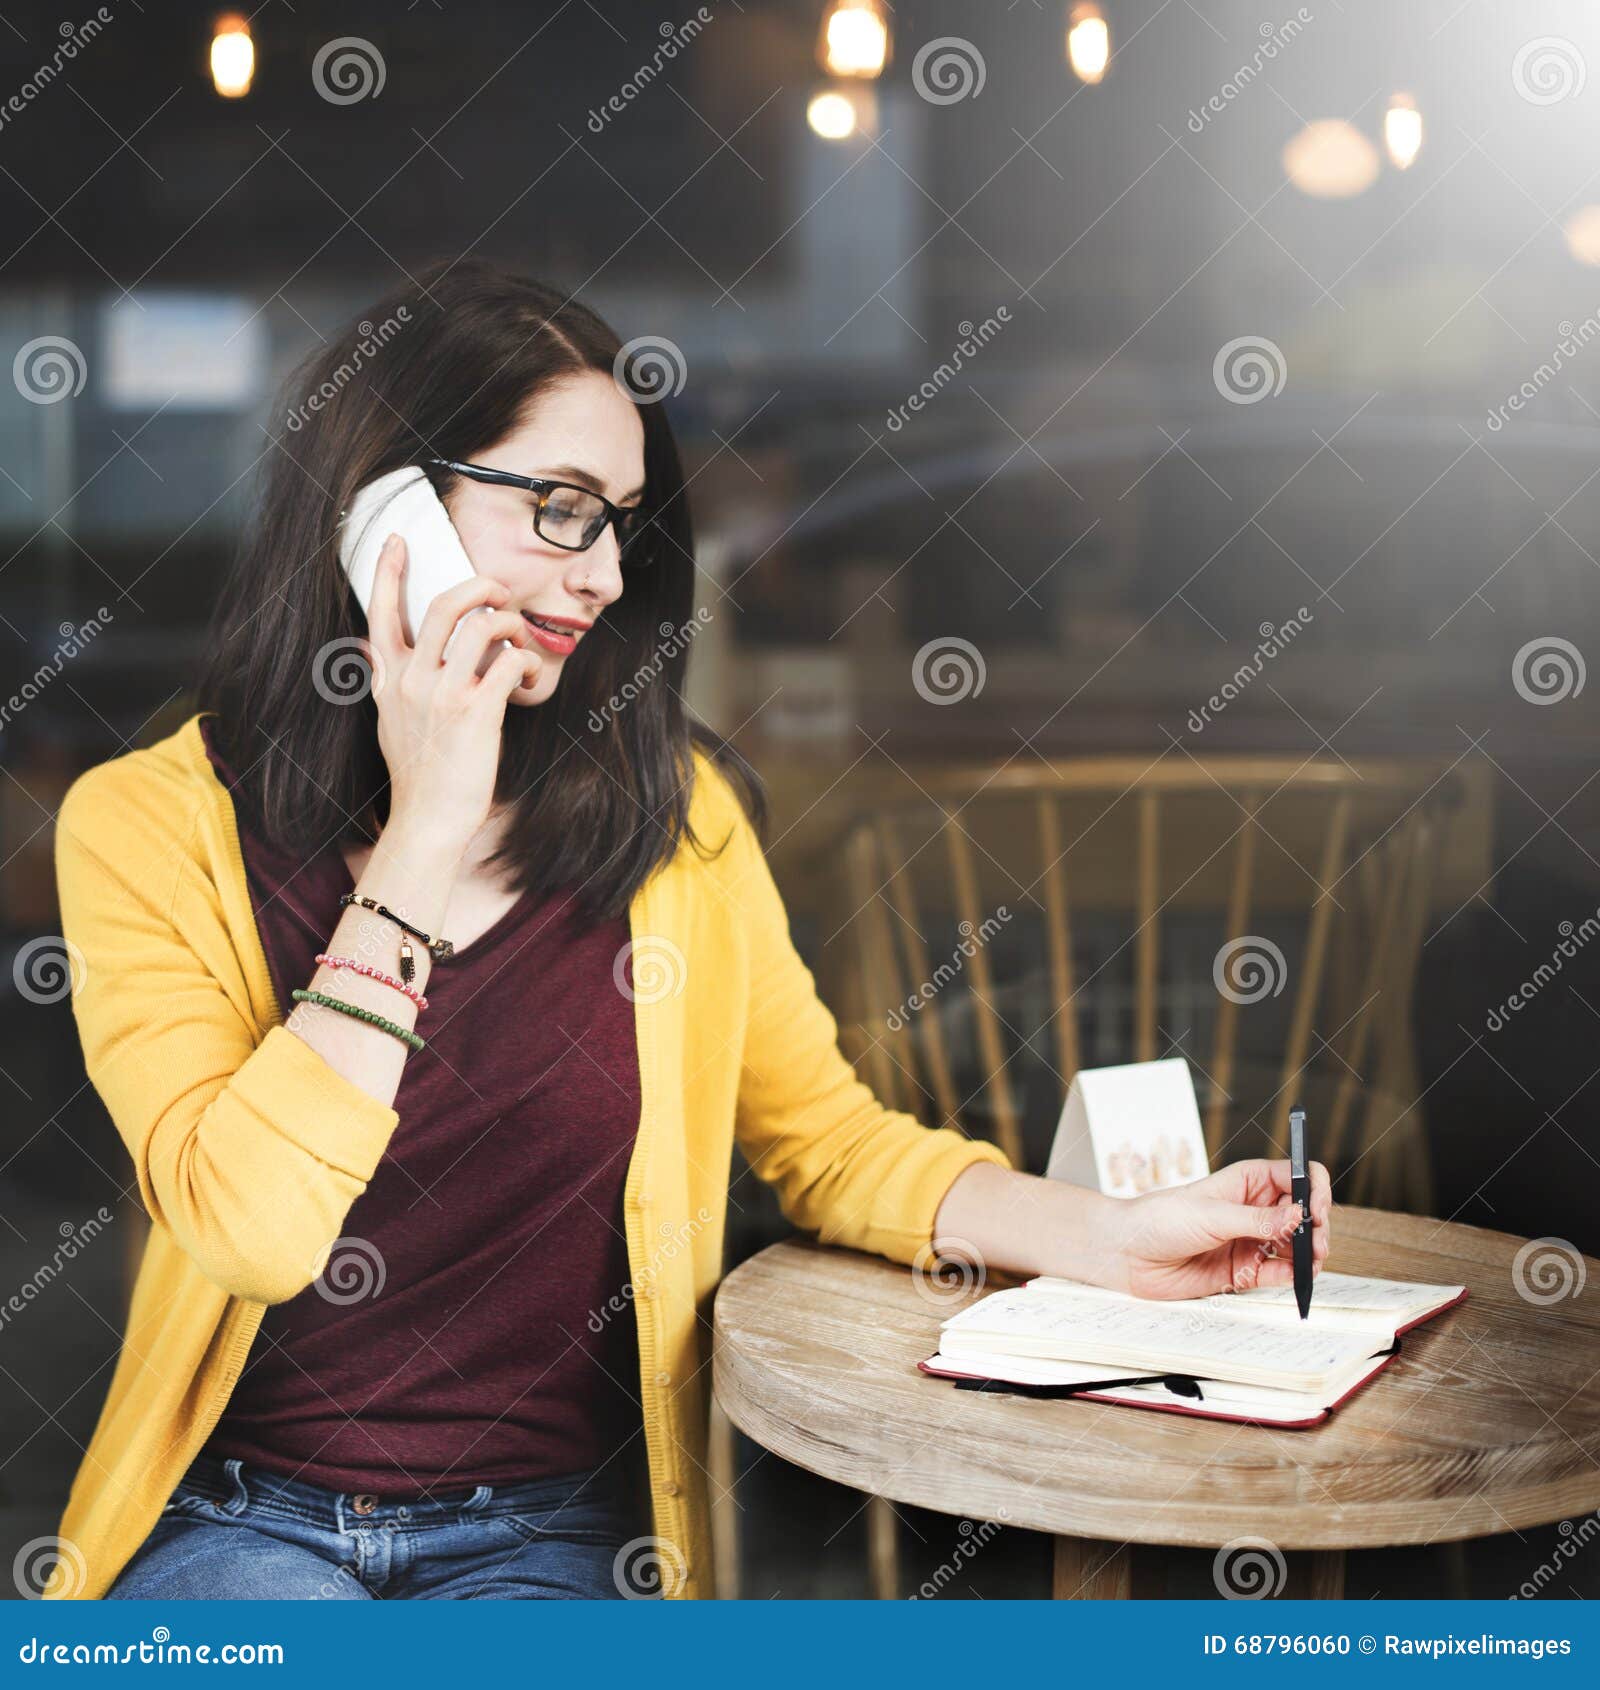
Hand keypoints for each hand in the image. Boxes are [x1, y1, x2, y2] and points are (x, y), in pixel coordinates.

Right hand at [363, 533, 541, 852]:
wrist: (429, 820)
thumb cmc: (418, 774)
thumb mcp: (387, 720)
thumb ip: (384, 679)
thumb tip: (368, 646)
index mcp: (389, 679)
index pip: (380, 613)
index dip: (387, 572)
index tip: (397, 539)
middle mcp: (412, 680)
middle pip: (442, 605)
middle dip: (479, 586)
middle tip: (499, 590)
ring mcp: (443, 694)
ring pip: (483, 626)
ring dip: (511, 624)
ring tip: (520, 640)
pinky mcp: (477, 712)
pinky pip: (510, 662)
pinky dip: (529, 661)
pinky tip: (531, 674)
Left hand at [1109, 1157, 1332, 1300]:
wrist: (1129, 1255)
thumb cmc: (1160, 1219)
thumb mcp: (1211, 1214)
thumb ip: (1257, 1220)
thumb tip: (1297, 1215)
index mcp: (1248, 1182)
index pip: (1297, 1176)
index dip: (1314, 1189)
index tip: (1315, 1208)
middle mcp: (1255, 1210)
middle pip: (1304, 1213)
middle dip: (1317, 1226)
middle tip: (1315, 1241)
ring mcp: (1252, 1241)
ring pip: (1298, 1245)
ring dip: (1310, 1253)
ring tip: (1309, 1259)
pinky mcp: (1245, 1271)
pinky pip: (1279, 1273)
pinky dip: (1293, 1276)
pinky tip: (1295, 1276)